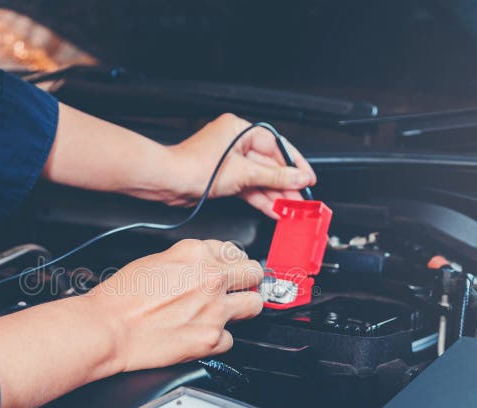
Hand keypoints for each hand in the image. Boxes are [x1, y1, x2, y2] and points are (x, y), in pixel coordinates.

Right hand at [0, 238, 263, 407]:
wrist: (107, 328)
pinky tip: (202, 336)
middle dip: (247, 281)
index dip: (231, 262)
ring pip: (255, 305)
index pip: (234, 250)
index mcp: (195, 253)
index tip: (230, 270)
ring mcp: (214, 309)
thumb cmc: (120, 298)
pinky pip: (232, 339)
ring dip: (244, 309)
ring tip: (230, 313)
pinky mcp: (212, 338)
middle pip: (253, 273)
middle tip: (240, 288)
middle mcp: (210, 277)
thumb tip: (204, 266)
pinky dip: (219, 340)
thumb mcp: (155, 261)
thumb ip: (188, 261)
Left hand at [168, 114, 316, 217]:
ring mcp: (230, 162)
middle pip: (269, 165)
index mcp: (239, 129)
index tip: (307, 177)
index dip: (294, 164)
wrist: (169, 182)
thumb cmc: (194, 166)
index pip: (276, 145)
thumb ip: (274, 177)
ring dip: (275, 195)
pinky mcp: (224, 178)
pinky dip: (260, 198)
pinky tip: (274, 209)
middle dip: (285, 184)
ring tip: (291, 208)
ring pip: (260, 179)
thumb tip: (298, 177)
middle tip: (301, 199)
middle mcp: (235, 143)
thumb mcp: (243, 173)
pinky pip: (249, 187)